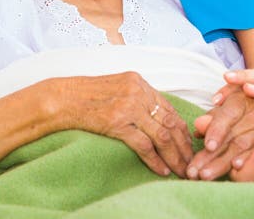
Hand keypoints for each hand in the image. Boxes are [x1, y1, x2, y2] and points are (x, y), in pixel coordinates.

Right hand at [60, 72, 192, 176]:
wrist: (62, 98)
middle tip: (191, 162)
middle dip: (183, 146)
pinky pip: (143, 145)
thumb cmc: (86, 96)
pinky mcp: (117, 122)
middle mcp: (137, 92)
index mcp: (139, 82)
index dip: (183, 130)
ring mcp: (128, 107)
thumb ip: (137, 97)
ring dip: (174, 156)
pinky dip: (155, 160)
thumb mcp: (117, 88)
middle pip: (171, 122)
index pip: (170, 108)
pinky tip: (161, 170)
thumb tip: (157, 117)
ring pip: (162, 135)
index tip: (189, 145)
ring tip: (181, 170)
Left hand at [185, 88, 253, 180]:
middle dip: (211, 156)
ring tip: (206, 175)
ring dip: (223, 163)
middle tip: (193, 170)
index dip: (217, 129)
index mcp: (241, 100)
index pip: (228, 116)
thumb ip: (215, 112)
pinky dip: (248, 161)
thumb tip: (198, 125)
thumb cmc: (252, 95)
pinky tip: (235, 169)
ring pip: (242, 148)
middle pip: (232, 138)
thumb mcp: (234, 94)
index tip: (207, 145)